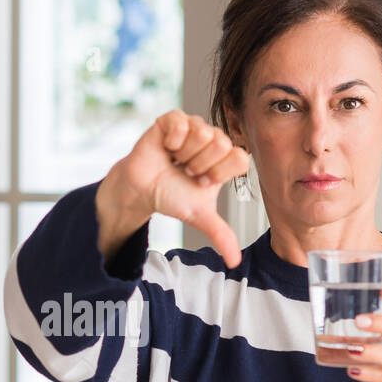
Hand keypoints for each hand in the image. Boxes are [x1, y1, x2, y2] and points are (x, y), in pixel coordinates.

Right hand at [96, 110, 249, 267]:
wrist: (142, 190)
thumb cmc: (171, 197)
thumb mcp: (199, 215)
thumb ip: (221, 234)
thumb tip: (235, 262)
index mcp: (224, 158)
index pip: (240, 158)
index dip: (219, 173)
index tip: (202, 182)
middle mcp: (212, 139)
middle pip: (222, 144)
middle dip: (200, 165)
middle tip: (186, 171)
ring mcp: (193, 126)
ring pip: (203, 132)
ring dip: (185, 155)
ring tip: (175, 160)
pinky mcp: (173, 119)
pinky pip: (181, 122)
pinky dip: (172, 140)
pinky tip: (166, 148)